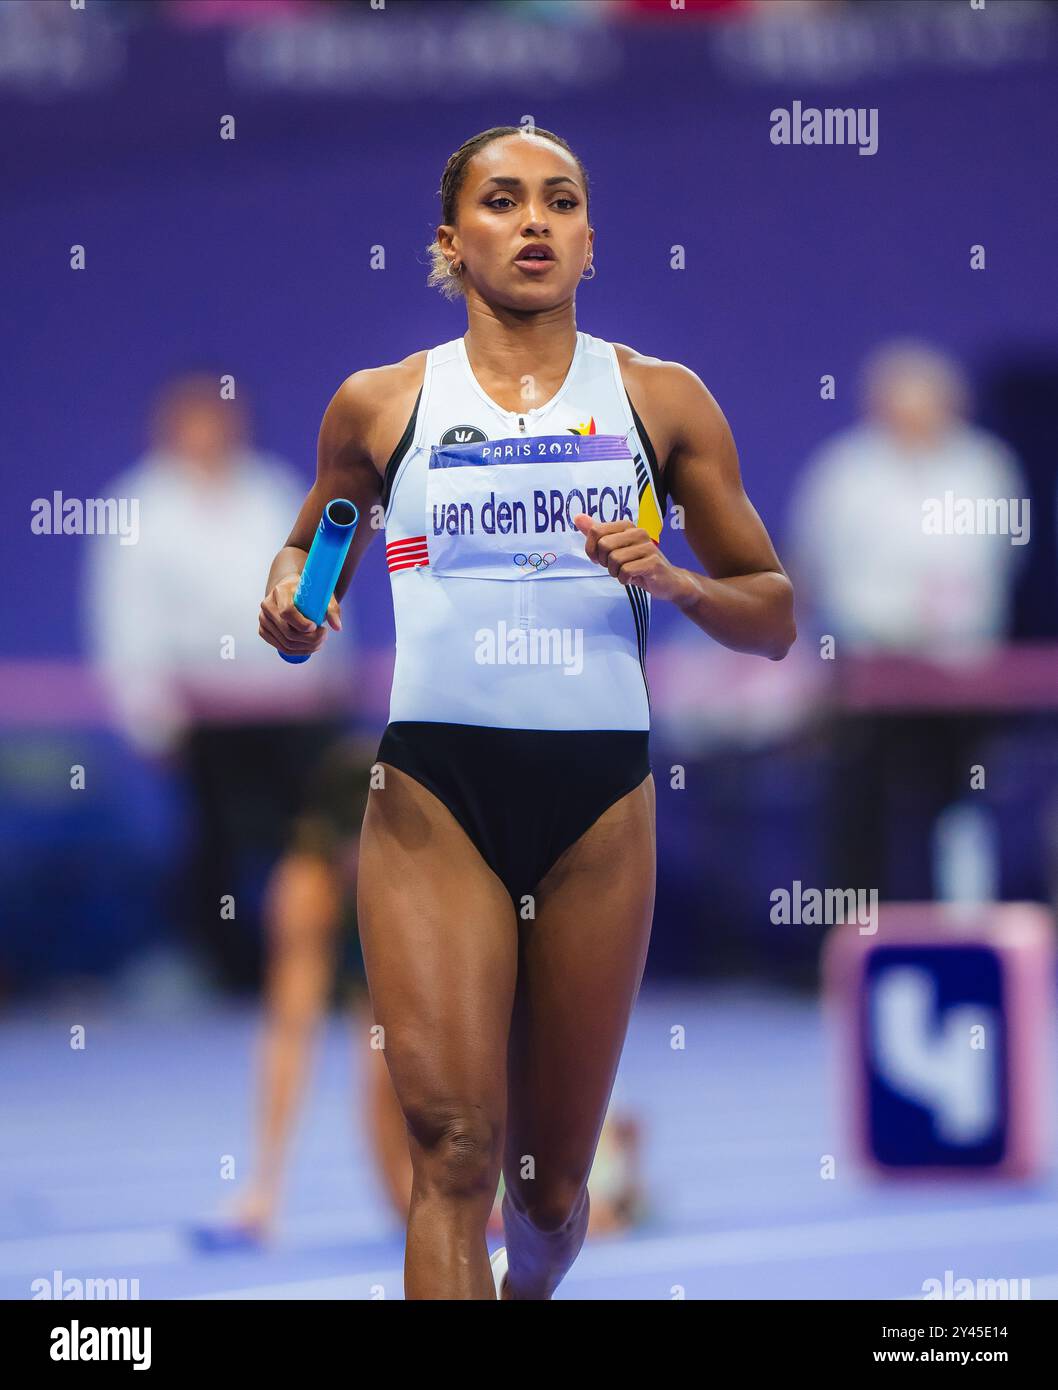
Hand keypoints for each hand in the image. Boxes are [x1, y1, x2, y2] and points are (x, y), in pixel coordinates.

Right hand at [258, 574, 341, 656]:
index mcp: (280, 591)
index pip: (287, 612)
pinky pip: (280, 647)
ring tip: (319, 642)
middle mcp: (267, 605)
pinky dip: (297, 651)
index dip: (301, 623)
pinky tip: (309, 647)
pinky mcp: (264, 630)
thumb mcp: (321, 595)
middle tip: (324, 636)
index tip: (315, 626)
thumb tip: (337, 627)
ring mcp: (263, 618)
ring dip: (305, 647)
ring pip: (284, 642)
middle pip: (287, 631)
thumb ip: (332, 609)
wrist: (291, 592)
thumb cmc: (308, 592)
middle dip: (309, 639)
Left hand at [573, 515, 689, 602]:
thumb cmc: (638, 564)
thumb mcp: (615, 548)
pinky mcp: (652, 562)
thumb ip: (597, 532)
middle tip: (615, 567)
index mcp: (627, 526)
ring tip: (625, 573)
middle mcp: (638, 532)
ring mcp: (647, 547)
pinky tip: (632, 579)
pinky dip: (624, 579)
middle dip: (604, 562)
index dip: (591, 549)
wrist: (667, 581)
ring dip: (615, 572)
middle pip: (604, 545)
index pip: (596, 531)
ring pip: (614, 560)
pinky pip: (626, 571)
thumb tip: (578, 517)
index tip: (599, 558)